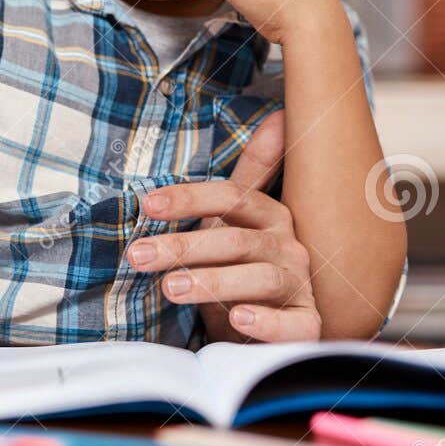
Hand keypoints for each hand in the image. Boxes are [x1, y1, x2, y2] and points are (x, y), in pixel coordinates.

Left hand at [128, 111, 322, 341]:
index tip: (146, 205)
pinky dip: (267, 322)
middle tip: (138, 255)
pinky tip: (238, 320)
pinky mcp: (306, 325)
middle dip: (183, 246)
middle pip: (236, 240)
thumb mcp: (237, 221)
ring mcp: (300, 287)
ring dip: (213, 282)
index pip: (231, 196)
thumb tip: (276, 117)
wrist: (269, 329)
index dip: (189, 198)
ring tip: (170, 288)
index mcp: (269, 216)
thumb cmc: (243, 268)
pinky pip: (293, 325)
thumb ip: (249, 174)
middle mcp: (288, 247)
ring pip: (260, 278)